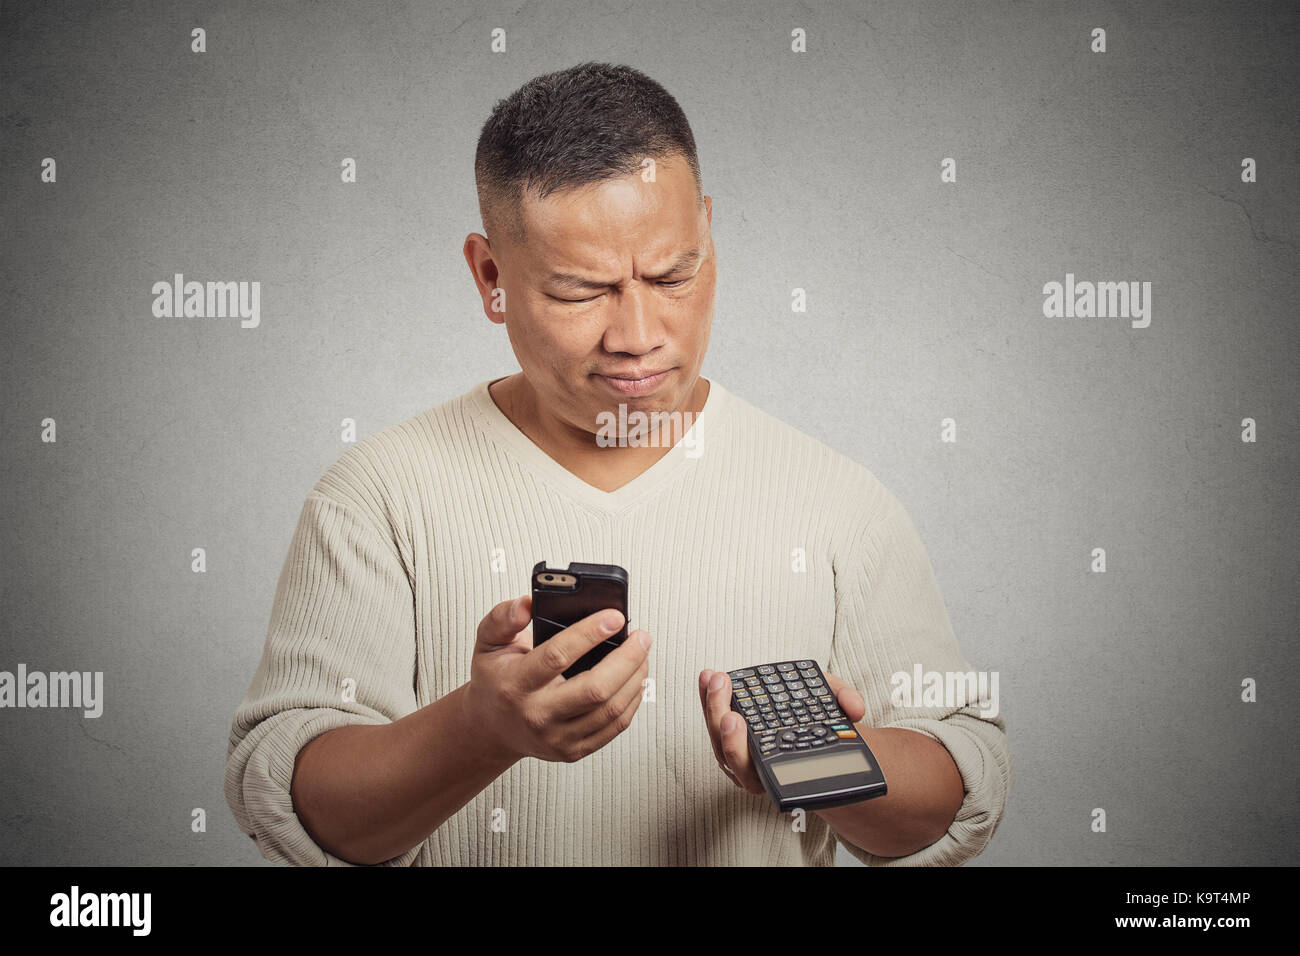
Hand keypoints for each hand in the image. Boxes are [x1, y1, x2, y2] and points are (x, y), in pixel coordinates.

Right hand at [464, 594, 651, 764]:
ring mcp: (557, 738)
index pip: (557, 657)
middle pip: (595, 689)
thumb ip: (503, 617)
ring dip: (635, 678)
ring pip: (611, 710)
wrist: (491, 728)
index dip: (590, 634)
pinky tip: (636, 679)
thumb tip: (527, 604)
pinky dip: (633, 700)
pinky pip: (614, 727)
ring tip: (642, 653)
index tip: (615, 616)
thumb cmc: (496, 678)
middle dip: (627, 659)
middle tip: (642, 636)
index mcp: (515, 684)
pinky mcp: (573, 750)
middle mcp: (536, 715)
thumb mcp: (488, 642)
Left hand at [699, 667, 867, 793]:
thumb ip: (847, 703)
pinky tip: (707, 676)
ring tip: (714, 676)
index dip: (739, 748)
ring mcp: (741, 755)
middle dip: (720, 719)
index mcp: (781, 772)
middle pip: (728, 752)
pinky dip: (707, 697)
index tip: (736, 720)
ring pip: (717, 738)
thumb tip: (855, 708)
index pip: (753, 768)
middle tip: (722, 688)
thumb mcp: (839, 710)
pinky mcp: (730, 737)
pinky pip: (713, 721)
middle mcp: (757, 769)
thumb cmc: (825, 729)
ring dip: (711, 705)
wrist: (820, 737)